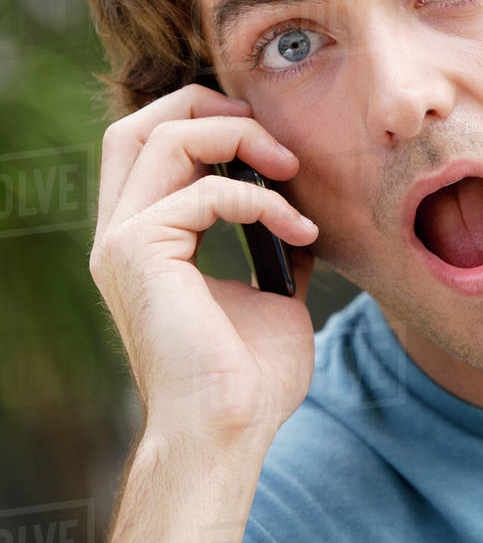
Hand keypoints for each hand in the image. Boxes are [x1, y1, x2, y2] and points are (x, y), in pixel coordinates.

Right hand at [88, 83, 318, 452]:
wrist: (227, 436)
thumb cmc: (248, 381)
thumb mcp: (272, 294)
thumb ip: (273, 246)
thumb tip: (303, 216)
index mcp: (141, 240)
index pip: (148, 145)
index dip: (202, 120)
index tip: (269, 142)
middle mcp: (119, 234)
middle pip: (137, 124)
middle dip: (206, 106)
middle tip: (269, 133)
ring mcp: (122, 242)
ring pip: (164, 137)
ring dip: (239, 139)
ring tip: (293, 168)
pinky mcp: (139, 254)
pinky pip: (202, 192)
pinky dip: (262, 202)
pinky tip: (302, 233)